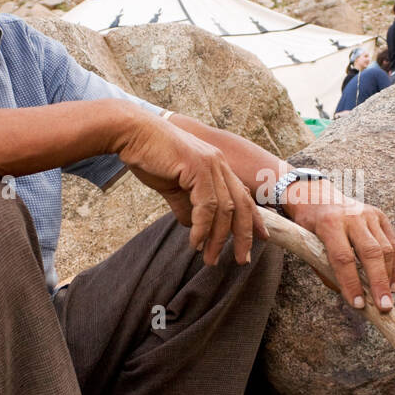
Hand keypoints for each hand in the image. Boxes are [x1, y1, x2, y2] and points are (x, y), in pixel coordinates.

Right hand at [116, 111, 265, 264]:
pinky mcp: (198, 167)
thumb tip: (192, 227)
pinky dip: (202, 228)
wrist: (132, 134)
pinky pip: (207, 205)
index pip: (242, 196)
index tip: (262, 239)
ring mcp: (210, 164)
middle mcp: (219, 164)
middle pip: (241, 205)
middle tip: (242, 260)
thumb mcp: (173, 187)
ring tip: (210, 258)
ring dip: (218, 238)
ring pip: (225, 209)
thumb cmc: (150, 157)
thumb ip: (186, 205)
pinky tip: (195, 242)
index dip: (254, 219)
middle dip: (244, 236)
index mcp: (217, 166)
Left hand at [286, 181, 394, 312]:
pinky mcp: (380, 216)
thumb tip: (345, 294)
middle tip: (384, 307)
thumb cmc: (310, 225)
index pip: (342, 257)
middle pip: (370, 252)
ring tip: (388, 299)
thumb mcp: (307, 244)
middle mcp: (352, 217)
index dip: (351, 283)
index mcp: (329, 224)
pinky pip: (393, 243)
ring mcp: (369, 214)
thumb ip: (324, 268)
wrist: (317, 195)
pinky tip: (393, 284)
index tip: (358, 305)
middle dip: (378, 282)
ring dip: (388, 277)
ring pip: (386, 248)